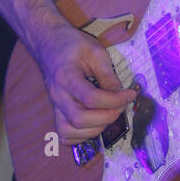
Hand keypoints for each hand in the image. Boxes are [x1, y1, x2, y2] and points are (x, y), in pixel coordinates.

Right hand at [34, 19, 136, 145]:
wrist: (48, 44)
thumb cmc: (72, 45)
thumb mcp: (95, 51)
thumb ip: (108, 75)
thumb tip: (121, 95)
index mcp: (66, 76)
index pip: (91, 98)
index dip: (115, 100)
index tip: (130, 94)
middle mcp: (57, 95)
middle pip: (79, 119)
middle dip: (106, 117)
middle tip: (120, 105)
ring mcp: (55, 106)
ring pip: (70, 132)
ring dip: (95, 129)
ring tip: (109, 113)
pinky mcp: (56, 113)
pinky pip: (65, 135)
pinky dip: (82, 136)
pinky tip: (95, 123)